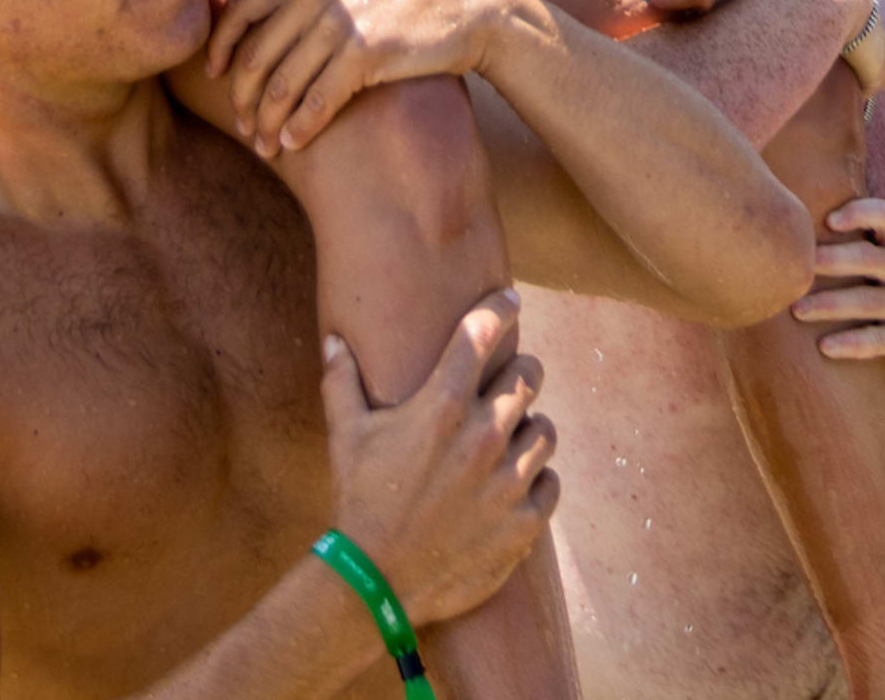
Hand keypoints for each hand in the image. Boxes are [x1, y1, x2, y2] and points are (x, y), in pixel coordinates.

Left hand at [207, 0, 509, 154]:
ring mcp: (340, 22)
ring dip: (268, 121)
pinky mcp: (364, 54)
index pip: (242, 8)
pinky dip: (300, 127)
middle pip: (257, 54)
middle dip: (243, 97)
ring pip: (283, 84)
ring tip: (266, 144)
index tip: (216, 74)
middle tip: (243, 124)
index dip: (222, 45)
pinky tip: (293, 144)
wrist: (470, 5)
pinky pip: (318, 100)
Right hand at [319, 294, 556, 629]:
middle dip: (519, 375)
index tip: (510, 300)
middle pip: (529, 375)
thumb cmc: (359, 502)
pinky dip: (538, 481)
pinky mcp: (524, 522)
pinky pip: (551, 483)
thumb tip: (333, 340)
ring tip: (512, 440)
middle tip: (507, 385)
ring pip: (547, 429)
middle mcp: (483, 436)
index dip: (500, 308)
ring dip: (530, 430)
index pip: (483, 333)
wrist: (375, 583)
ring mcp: (509, 481)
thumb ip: (342, 382)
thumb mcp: (346, 437)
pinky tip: (517, 485)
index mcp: (443, 406)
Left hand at [788, 199, 884, 407]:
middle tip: (798, 268)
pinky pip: (884, 339)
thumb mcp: (847, 276)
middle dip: (834, 261)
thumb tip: (763, 230)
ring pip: (874, 300)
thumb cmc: (856, 307)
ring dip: (833, 304)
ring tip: (797, 311)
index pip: (883, 215)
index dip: (860, 213)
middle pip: (873, 257)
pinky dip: (853, 342)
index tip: (827, 221)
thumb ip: (821, 252)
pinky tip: (825, 347)